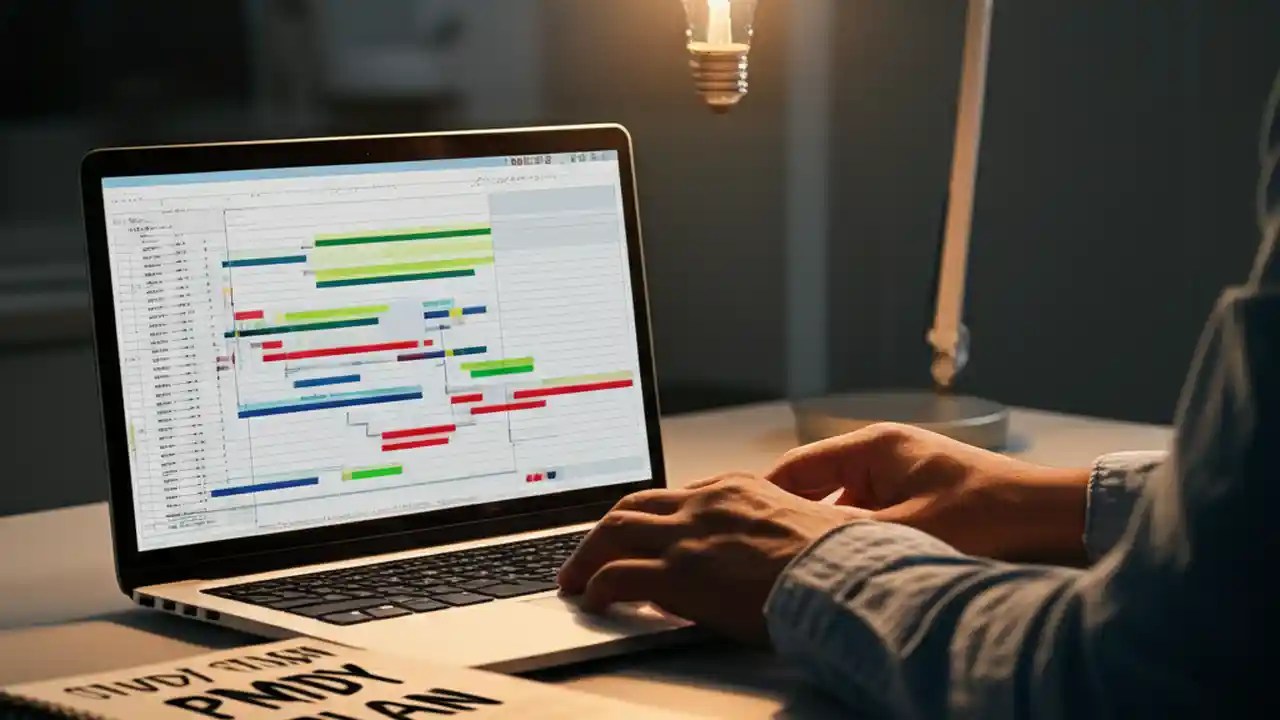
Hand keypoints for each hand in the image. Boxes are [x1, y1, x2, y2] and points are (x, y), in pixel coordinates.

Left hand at [557, 474, 858, 644]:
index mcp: (736, 488)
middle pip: (633, 506)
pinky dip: (598, 587)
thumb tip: (765, 548)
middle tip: (588, 554)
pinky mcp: (678, 573)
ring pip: (614, 532)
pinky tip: (594, 601)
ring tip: (576, 580)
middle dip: (605, 530)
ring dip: (587, 556)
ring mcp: (688, 536)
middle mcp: (706, 503)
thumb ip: (770, 528)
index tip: (638, 535)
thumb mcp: (802, 525)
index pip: (675, 496)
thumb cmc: (837, 561)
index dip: (649, 519)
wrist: (844, 579)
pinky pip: (618, 576)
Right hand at [768, 423, 1089, 563]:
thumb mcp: (907, 533)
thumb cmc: (990, 516)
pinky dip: (852, 536)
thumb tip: (796, 550)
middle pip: (816, 484)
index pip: (797, 467)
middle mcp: (885, 452)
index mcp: (876, 446)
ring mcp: (902, 473)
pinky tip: (846, 564)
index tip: (742, 526)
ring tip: (801, 560)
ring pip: (841, 503)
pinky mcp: (919, 496)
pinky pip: (867, 514)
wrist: (1052, 519)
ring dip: (825, 530)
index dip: (765, 498)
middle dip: (792, 516)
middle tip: (764, 550)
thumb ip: (847, 538)